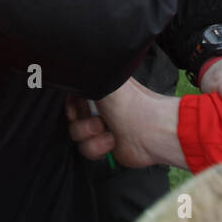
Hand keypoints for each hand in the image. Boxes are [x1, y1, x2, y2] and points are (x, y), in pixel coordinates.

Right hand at [66, 78, 182, 168]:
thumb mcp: (104, 79)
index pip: (72, 95)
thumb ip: (85, 72)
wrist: (151, 131)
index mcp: (99, 88)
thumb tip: (73, 71)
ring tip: (105, 129)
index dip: (70, 103)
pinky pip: (86, 149)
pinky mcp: (105, 145)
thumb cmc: (132, 103)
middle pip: (71, 116)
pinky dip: (98, 147)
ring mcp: (101, 127)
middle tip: (96, 118)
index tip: (75, 105)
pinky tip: (111, 141)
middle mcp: (98, 107)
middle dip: (79, 120)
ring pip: (76, 135)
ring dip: (89, 134)